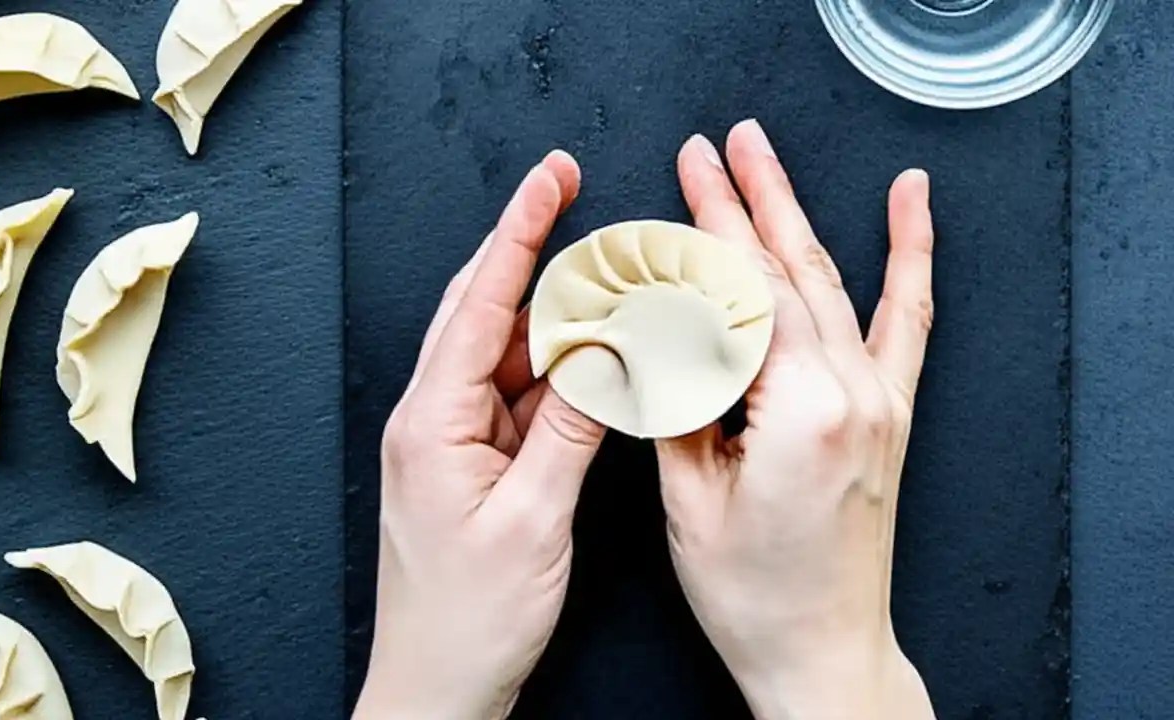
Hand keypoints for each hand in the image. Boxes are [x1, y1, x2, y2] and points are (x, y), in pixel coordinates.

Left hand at [353, 151, 606, 719]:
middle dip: (533, 251)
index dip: (519, 232)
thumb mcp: (532, 520)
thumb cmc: (469, 620)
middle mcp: (435, 419)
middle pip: (487, 312)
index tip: (549, 178)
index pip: (480, 303)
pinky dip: (562, 376)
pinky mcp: (478, 465)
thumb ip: (572, 430)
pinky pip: (523, 399)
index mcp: (432, 421)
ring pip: (510, 355)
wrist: (436, 687)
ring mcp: (455, 441)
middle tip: (577, 196)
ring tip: (612, 282)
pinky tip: (600, 360)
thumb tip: (609, 354)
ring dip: (559, 319)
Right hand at [659, 121, 936, 719]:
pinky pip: (904, 318)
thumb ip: (676, 398)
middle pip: (790, 272)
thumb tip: (653, 323)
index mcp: (800, 411)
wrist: (822, 651)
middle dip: (747, 200)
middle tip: (716, 147)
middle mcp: (852, 394)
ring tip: (765, 161)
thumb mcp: (688, 494)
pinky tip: (910, 207)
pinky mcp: (889, 412)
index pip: (746, 291)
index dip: (708, 228)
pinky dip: (909, 256)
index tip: (684, 178)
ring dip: (795, 215)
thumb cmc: (755, 593)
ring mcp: (879, 400)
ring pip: (832, 283)